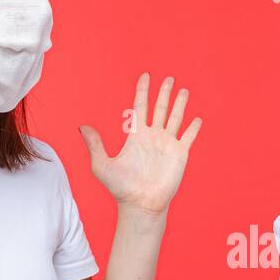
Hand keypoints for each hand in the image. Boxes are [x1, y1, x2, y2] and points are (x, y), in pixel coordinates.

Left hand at [80, 73, 200, 215]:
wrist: (141, 204)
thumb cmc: (121, 188)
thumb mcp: (101, 165)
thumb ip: (94, 145)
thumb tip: (82, 127)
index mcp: (136, 136)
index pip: (140, 106)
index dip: (142, 90)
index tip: (145, 76)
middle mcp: (153, 137)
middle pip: (159, 108)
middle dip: (164, 92)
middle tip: (168, 78)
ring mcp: (167, 144)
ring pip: (175, 117)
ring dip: (179, 103)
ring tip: (183, 90)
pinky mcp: (180, 154)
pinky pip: (188, 137)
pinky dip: (193, 127)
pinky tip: (197, 119)